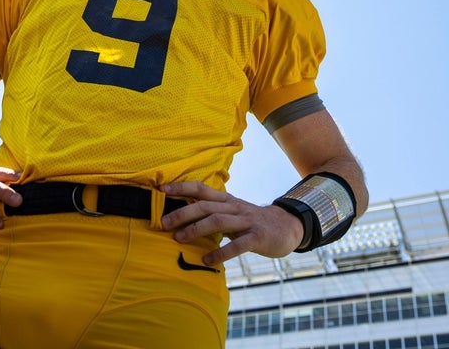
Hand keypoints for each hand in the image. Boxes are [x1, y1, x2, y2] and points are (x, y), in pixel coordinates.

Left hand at [160, 181, 303, 266]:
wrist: (287, 227)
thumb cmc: (252, 222)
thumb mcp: (233, 212)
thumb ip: (212, 213)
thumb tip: (182, 218)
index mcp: (227, 200)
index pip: (201, 189)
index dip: (181, 187)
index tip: (161, 189)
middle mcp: (235, 207)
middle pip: (205, 206)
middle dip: (183, 213)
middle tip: (164, 223)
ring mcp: (247, 221)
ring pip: (218, 221)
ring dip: (196, 229)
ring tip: (179, 239)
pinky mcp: (257, 237)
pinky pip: (237, 244)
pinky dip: (221, 252)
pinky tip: (208, 260)